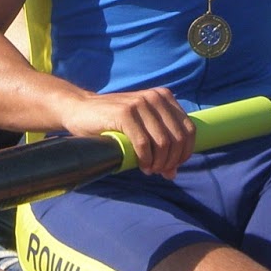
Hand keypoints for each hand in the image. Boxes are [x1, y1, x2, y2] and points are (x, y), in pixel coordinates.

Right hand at [60, 87, 194, 178]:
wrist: (81, 109)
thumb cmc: (112, 122)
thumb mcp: (142, 128)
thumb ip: (160, 145)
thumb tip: (173, 173)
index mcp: (163, 97)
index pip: (189, 129)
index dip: (185, 152)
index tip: (173, 166)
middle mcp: (154, 97)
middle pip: (178, 138)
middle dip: (171, 160)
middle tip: (160, 172)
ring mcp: (140, 103)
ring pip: (163, 142)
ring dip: (158, 162)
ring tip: (150, 170)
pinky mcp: (125, 113)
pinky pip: (143, 143)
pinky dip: (145, 159)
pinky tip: (142, 166)